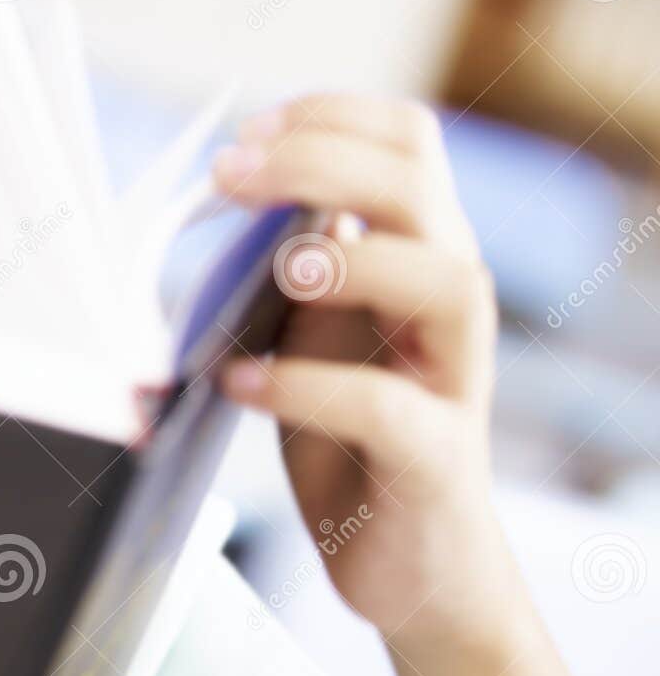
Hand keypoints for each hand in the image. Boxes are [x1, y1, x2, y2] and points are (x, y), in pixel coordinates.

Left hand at [211, 93, 574, 675]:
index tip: (248, 134)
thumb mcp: (310, 320)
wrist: (404, 557)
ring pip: (443, 279)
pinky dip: (305, 386)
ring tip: (276, 271)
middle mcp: (447, 297)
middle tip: (231, 175)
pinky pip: (386, 407)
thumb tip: (223, 186)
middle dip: (318, 161)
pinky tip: (243, 382)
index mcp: (415, 250)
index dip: (330, 117)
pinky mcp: (436, 457)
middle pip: (418, 185)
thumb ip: (289, 254)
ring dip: (346, 260)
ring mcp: (451, 376)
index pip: (407, 141)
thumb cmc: (348, 426)